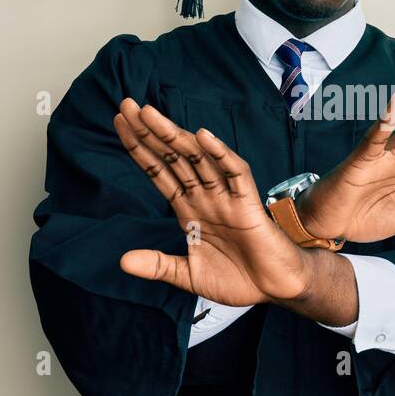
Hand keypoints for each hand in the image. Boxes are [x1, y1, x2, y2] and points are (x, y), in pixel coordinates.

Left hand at [112, 98, 313, 307]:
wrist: (274, 290)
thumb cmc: (238, 280)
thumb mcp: (188, 275)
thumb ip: (158, 265)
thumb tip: (123, 261)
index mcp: (189, 210)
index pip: (159, 172)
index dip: (140, 149)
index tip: (120, 124)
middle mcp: (205, 197)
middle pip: (174, 157)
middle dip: (150, 132)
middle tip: (126, 106)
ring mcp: (226, 198)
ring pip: (198, 159)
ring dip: (174, 135)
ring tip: (149, 114)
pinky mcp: (249, 204)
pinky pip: (235, 173)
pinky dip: (220, 154)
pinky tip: (203, 136)